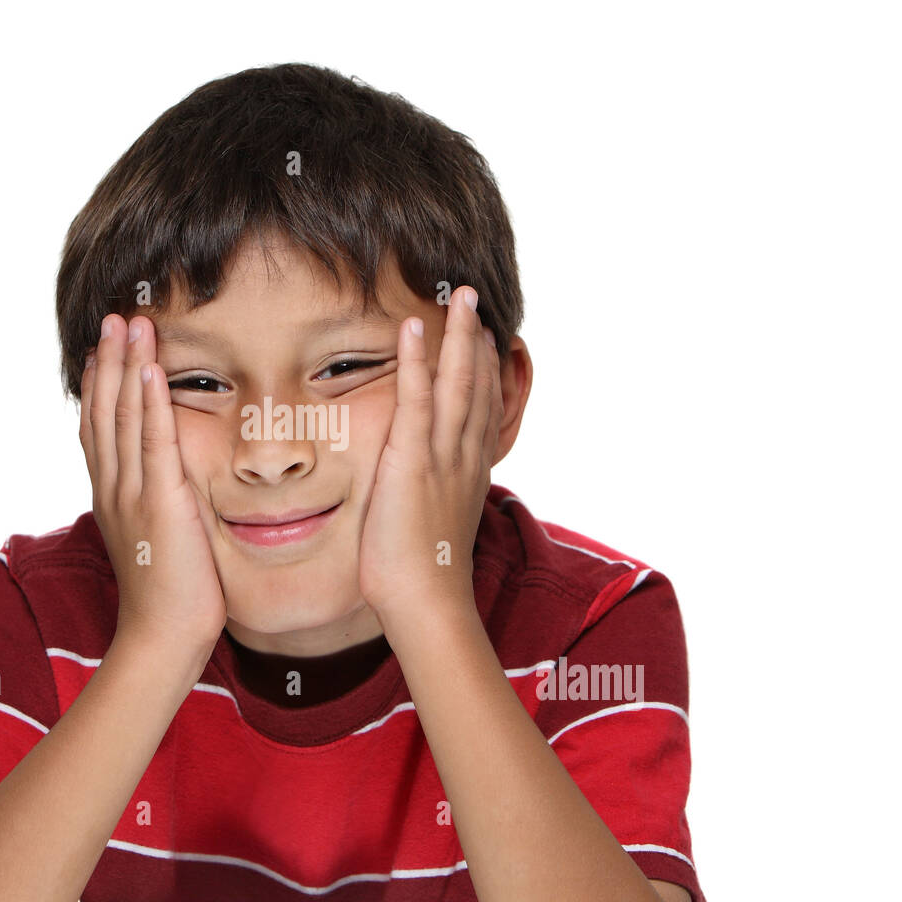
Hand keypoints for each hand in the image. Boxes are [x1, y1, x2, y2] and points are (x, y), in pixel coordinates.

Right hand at [79, 312, 227, 671]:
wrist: (162, 637)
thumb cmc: (169, 595)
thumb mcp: (154, 540)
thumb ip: (155, 506)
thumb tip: (166, 488)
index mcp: (112, 495)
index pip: (99, 428)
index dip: (100, 384)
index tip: (105, 348)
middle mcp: (114, 487)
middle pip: (104, 410)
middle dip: (109, 360)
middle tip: (113, 316)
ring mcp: (133, 493)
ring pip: (124, 416)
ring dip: (127, 365)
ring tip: (130, 323)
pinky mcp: (161, 502)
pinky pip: (154, 440)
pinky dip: (151, 400)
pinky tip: (151, 368)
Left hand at [358, 286, 501, 624]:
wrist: (426, 603)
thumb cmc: (422, 577)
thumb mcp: (435, 528)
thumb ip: (435, 500)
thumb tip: (426, 494)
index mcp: (470, 473)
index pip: (484, 410)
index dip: (487, 370)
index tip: (487, 338)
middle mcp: (465, 458)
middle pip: (479, 386)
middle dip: (478, 339)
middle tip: (478, 299)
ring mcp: (443, 457)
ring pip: (458, 383)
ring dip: (458, 336)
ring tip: (458, 297)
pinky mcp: (414, 461)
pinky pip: (418, 400)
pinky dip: (418, 361)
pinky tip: (414, 328)